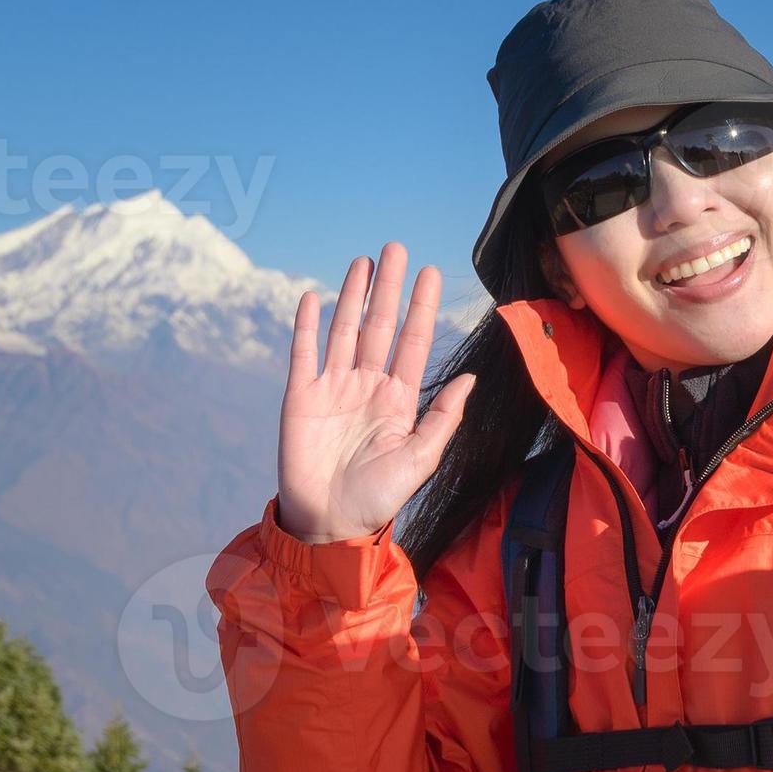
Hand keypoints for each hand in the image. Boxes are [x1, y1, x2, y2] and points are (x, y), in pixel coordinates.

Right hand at [276, 242, 477, 544]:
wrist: (329, 523)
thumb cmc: (378, 499)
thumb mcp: (420, 460)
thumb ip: (442, 418)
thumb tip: (472, 377)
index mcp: (398, 399)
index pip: (413, 342)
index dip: (421, 307)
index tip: (431, 273)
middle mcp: (366, 386)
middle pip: (378, 325)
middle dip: (388, 288)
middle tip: (395, 248)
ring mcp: (333, 388)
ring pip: (344, 330)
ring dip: (352, 296)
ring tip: (363, 262)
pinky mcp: (301, 397)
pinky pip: (303, 353)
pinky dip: (306, 325)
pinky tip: (312, 298)